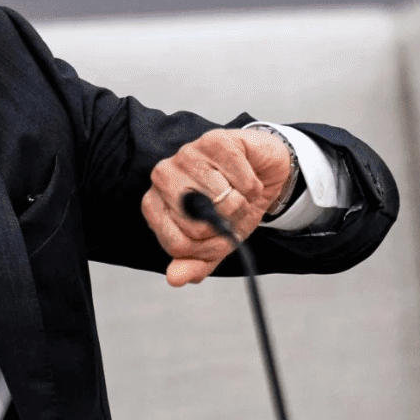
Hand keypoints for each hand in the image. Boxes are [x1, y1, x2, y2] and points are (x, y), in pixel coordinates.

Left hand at [141, 128, 292, 285]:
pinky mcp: (216, 140)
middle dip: (225, 227)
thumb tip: (176, 279)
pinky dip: (253, 187)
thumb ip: (194, 264)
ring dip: (242, 205)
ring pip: (222, 202)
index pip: (177, 244)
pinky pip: (241, 181)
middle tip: (230, 213)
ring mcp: (187, 155)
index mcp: (155, 204)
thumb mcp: (216, 244)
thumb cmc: (232, 206)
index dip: (207, 248)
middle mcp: (163, 176)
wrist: (263, 174)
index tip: (216, 237)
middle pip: (196, 225)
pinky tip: (248, 178)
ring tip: (239, 194)